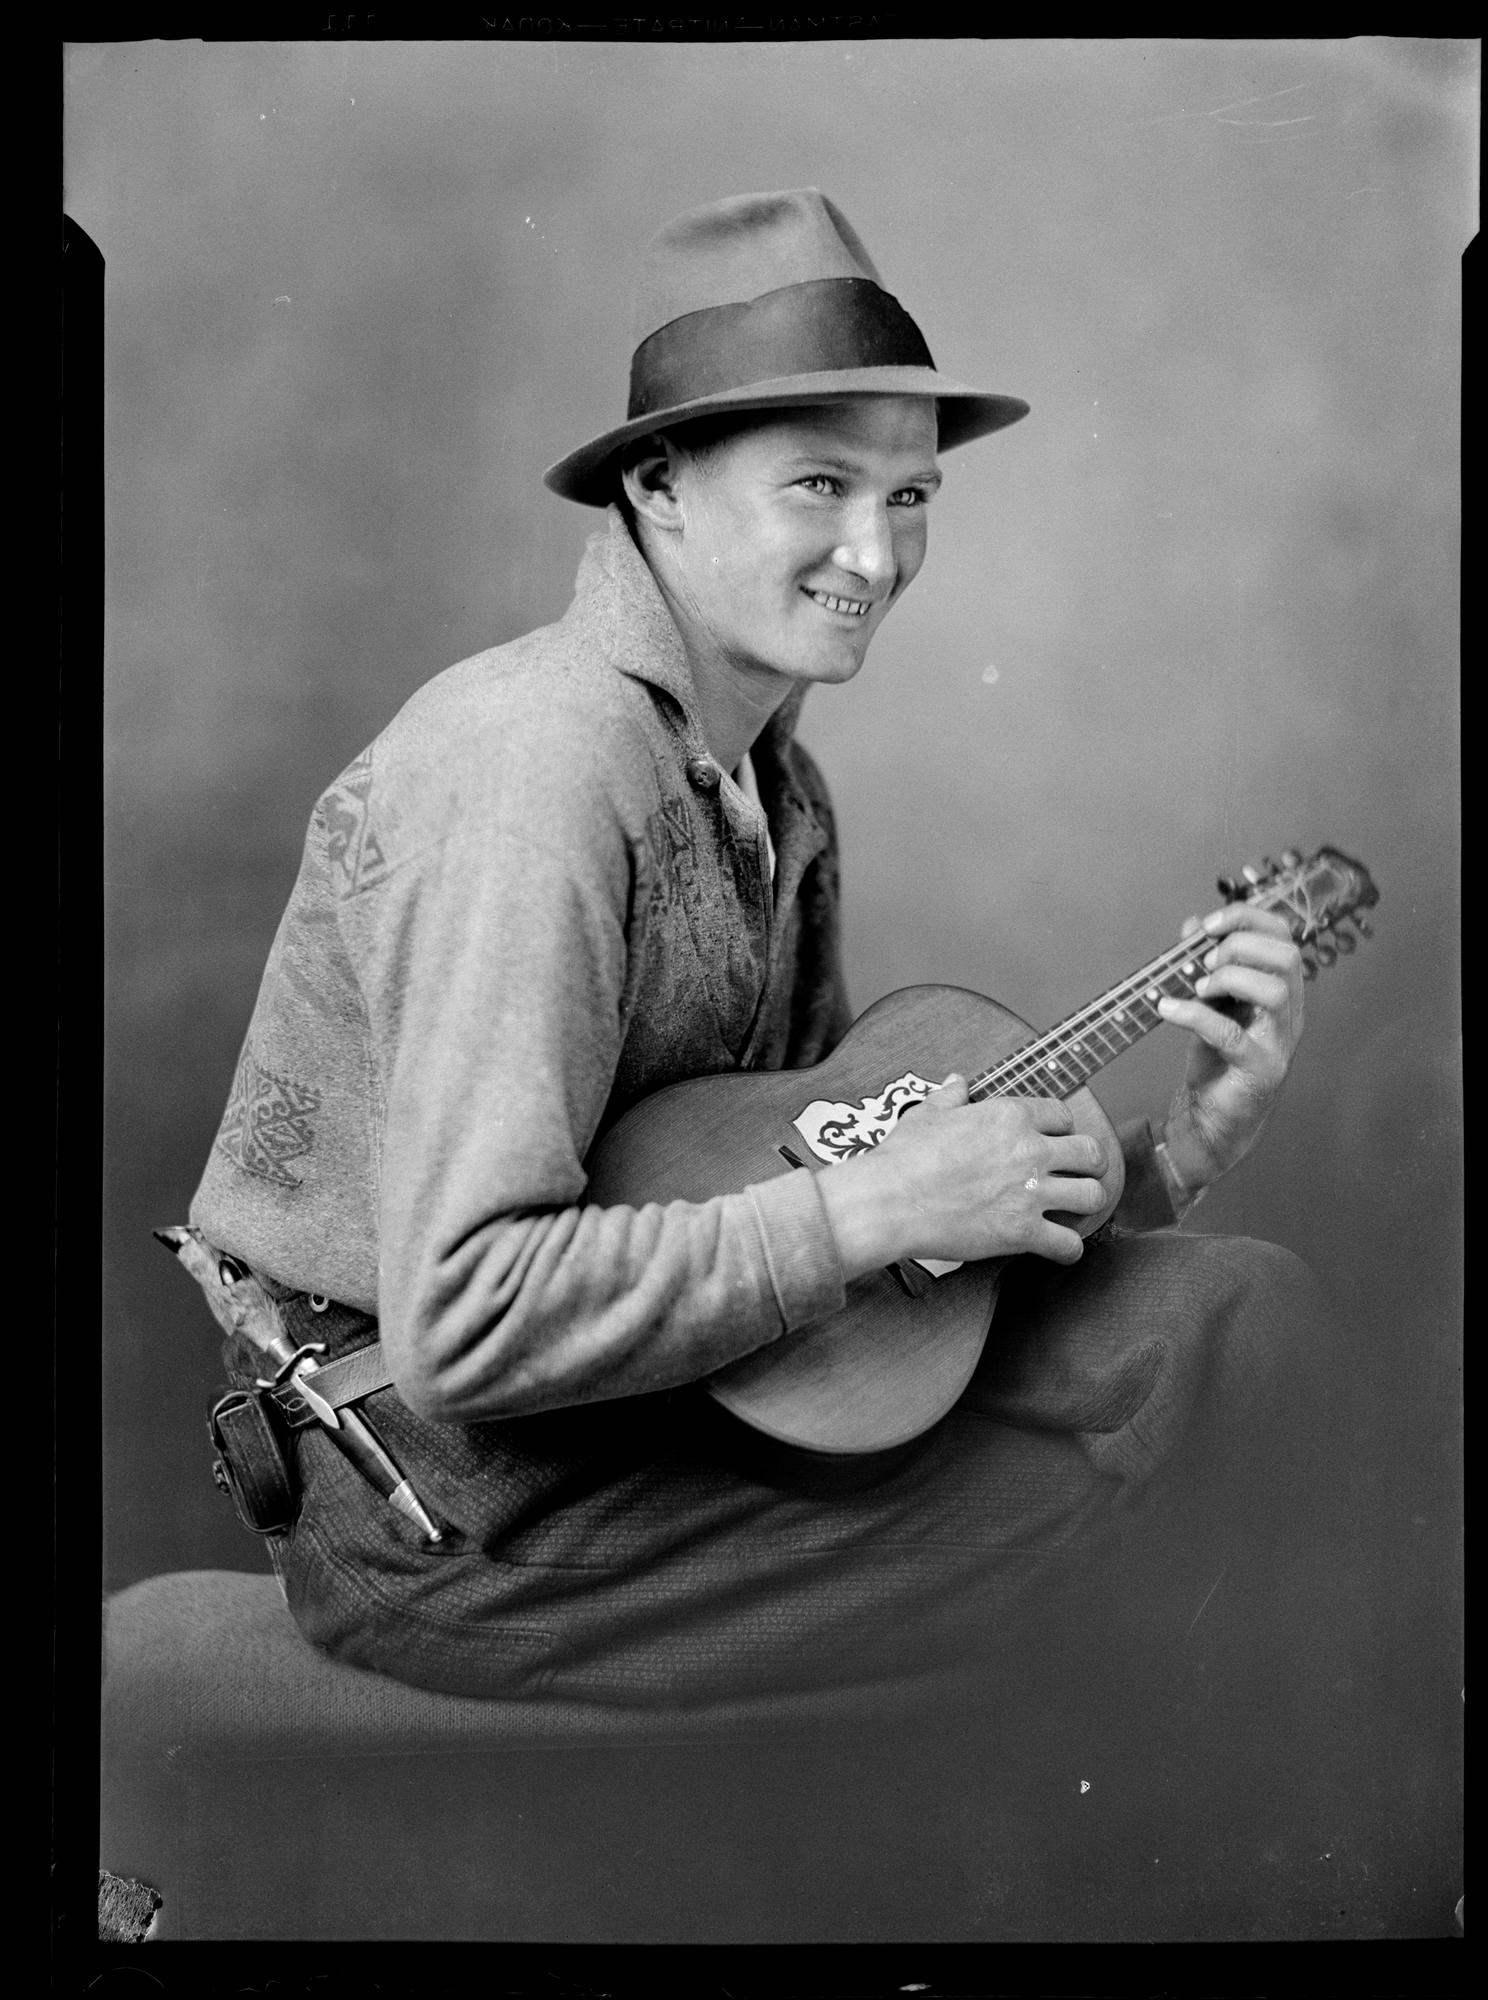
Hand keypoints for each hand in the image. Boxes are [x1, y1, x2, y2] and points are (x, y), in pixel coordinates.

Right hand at [816, 1075, 1108, 1279]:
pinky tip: (1059, 1247)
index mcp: (1010, 1116)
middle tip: (1076, 1172)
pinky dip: (1068, 1248)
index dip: (1061, 1127)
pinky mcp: (1024, 1233)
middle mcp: (1031, 1151)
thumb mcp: (926, 1113)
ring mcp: (1032, 1193)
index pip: (1062, 1114)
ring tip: (1073, 1207)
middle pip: (1090, 1152)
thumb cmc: (905, 1157)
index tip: (1054, 1139)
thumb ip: (951, 1096)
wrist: (891, 1201)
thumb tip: (958, 1081)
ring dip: (1086, 1201)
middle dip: (1088, 1163)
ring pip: (1093, 1195)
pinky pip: (1070, 1244)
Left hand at [1155, 902, 1305, 1196]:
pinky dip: (1194, 1015)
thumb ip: (1206, 966)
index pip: (1283, 937)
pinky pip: (1232, 1034)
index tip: (1207, 925)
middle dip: (1241, 946)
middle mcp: (1289, 1013)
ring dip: (1229, 978)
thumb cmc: (1216, 1060)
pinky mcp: (1259, 1070)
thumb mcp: (1210, 1005)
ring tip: (1197, 987)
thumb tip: (1191, 926)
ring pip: (1276, 993)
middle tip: (1204, 960)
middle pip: (1288, 958)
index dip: (1248, 919)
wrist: (1214, 1121)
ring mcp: (1279, 1043)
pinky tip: (1166, 1009)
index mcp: (1282, 990)